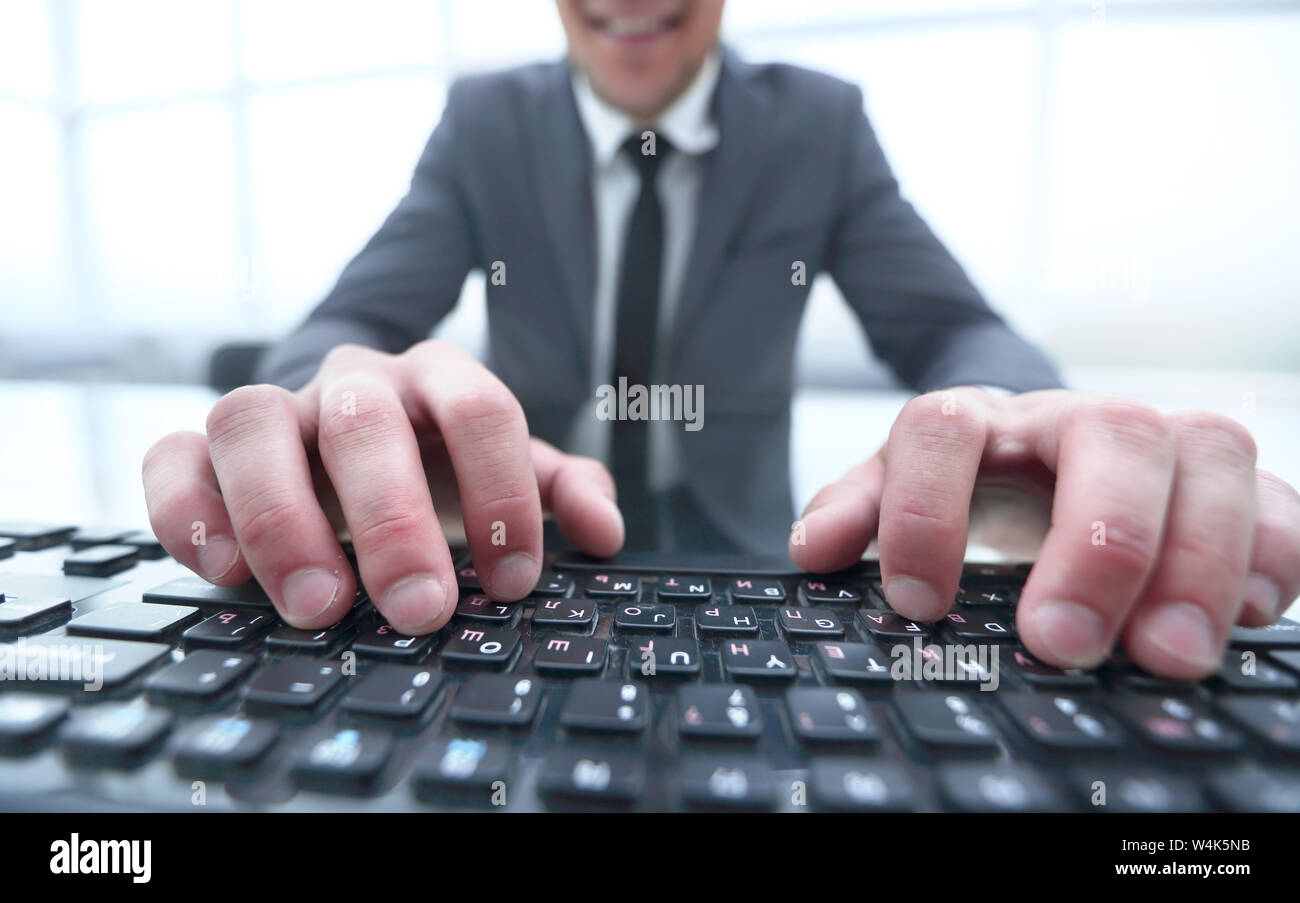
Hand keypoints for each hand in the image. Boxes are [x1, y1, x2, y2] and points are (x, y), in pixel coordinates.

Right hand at [142, 341, 623, 633]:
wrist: (353, 449)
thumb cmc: (441, 470)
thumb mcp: (506, 479)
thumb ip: (558, 492)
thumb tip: (602, 531)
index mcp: (437, 381)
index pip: (478, 409)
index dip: (501, 492)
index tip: (512, 580)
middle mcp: (352, 382)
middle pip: (364, 419)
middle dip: (394, 519)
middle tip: (422, 609)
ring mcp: (274, 408)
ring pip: (251, 421)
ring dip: (280, 517)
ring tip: (320, 606)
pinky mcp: (202, 447)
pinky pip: (172, 455)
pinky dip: (189, 511)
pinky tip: (225, 574)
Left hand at [791, 387, 1299, 678]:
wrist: (1046, 459)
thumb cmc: (972, 486)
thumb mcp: (900, 495)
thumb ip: (859, 512)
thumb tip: (816, 552)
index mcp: (981, 418)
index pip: (945, 427)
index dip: (926, 510)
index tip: (918, 607)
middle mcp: (1076, 416)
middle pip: (1110, 431)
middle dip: (1093, 543)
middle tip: (1060, 644)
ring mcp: (1164, 438)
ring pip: (1207, 453)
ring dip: (1193, 559)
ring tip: (1165, 655)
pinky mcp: (1232, 481)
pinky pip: (1277, 497)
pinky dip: (1271, 554)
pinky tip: (1244, 616)